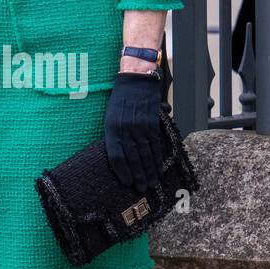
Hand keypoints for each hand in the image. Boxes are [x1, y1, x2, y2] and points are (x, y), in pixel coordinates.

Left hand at [104, 71, 163, 189]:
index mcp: (112, 128)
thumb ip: (114, 135)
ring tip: (151, 183)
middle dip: (138, 175)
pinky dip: (157, 158)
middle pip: (132, 158)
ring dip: (149, 170)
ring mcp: (140, 126)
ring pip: (145, 154)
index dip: (122, 171)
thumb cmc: (120, 100)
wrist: (136, 80)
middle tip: (142, 189)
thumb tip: (120, 157)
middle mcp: (125, 129)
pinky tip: (159, 168)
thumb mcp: (110, 116)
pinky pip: (155, 144)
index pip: (116, 155)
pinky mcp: (152, 123)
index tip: (127, 183)